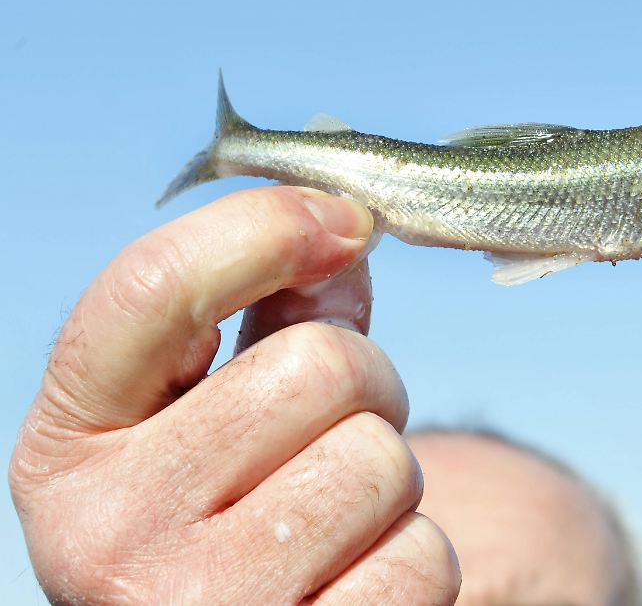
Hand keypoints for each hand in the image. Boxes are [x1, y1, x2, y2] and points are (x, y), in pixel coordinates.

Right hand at [9, 187, 459, 602]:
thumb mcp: (206, 424)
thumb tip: (344, 237)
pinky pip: (420, 557)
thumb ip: (267, 326)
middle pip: (321, 366)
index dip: (264, 228)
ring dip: (392, 483)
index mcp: (72, 445)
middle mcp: (109, 531)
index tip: (343, 222)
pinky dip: (413, 561)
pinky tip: (353, 582)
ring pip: (382, 460)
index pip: (154, 289)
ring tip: (337, 521)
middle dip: (366, 384)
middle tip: (339, 431)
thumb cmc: (225, 525)